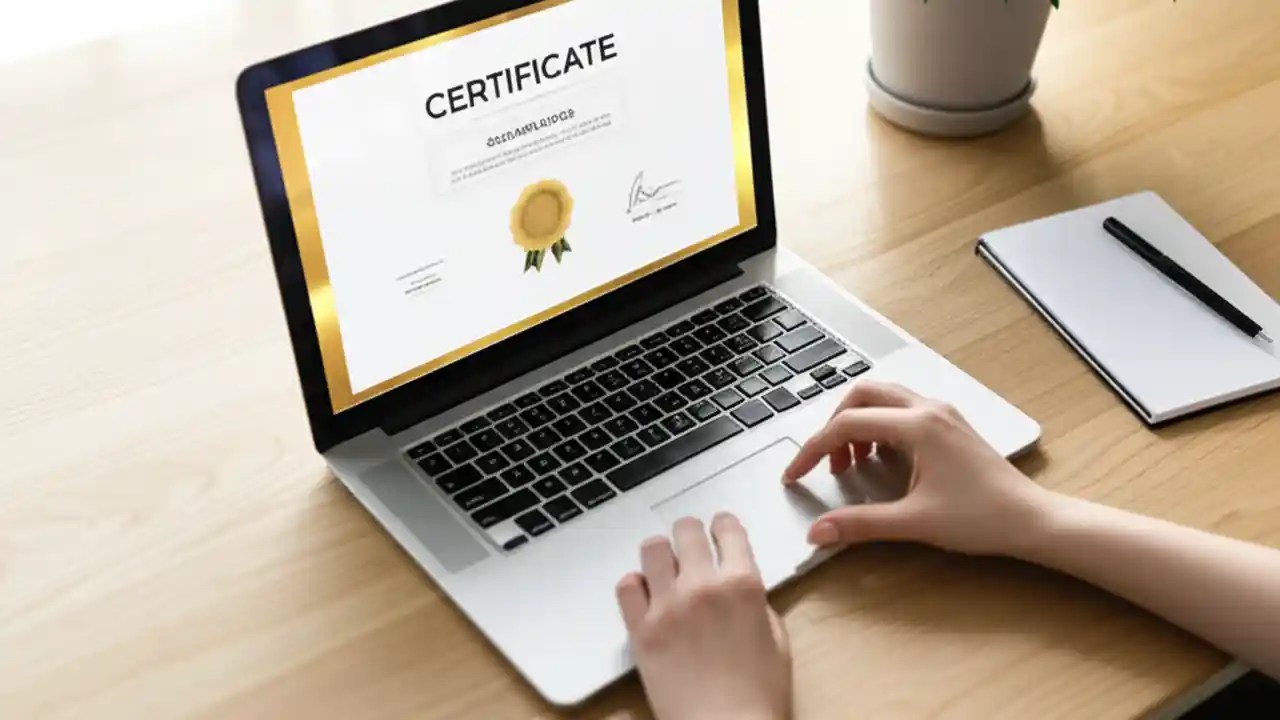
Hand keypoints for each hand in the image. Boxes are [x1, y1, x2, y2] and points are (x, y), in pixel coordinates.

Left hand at [616, 514, 791, 719]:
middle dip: (690, 533)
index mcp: (743, 585)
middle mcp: (702, 586)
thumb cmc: (758, 696)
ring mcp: (667, 605)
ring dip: (661, 554)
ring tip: (665, 569)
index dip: (723, 525)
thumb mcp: (777, 642)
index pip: (728, 529)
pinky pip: (626, 585)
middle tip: (691, 545)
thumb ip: (757, 604)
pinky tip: (646, 595)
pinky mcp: (640, 629)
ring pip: (651, 548)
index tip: (719, 529)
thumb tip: (741, 588)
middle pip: (686, 529)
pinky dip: (635, 584)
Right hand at [783, 380, 1054, 556]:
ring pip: (882, 397)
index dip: (812, 451)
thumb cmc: (982, 517)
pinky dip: (880, 426)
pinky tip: (881, 460)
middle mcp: (928, 409)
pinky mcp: (949, 424)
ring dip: (857, 423)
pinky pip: (902, 409)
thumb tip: (818, 532)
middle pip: (861, 394)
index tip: (795, 475)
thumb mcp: (914, 523)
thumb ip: (860, 524)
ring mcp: (942, 413)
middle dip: (833, 425)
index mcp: (918, 426)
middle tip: (826, 462)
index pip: (846, 425)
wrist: (1031, 520)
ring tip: (851, 463)